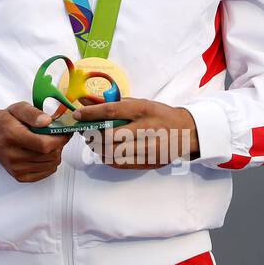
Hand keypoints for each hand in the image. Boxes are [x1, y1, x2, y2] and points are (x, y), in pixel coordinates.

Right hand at [0, 102, 67, 182]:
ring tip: (49, 143)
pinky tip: (44, 154)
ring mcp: (16, 168)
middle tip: (57, 136)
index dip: (59, 139)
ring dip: (56, 154)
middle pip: (49, 156)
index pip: (44, 145)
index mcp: (12, 135)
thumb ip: (33, 113)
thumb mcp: (18, 108)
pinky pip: (46, 172)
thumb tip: (47, 121)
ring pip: (51, 165)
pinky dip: (50, 163)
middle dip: (59, 145)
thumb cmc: (6, 122)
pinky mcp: (19, 176)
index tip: (64, 132)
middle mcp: (12, 155)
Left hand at [71, 98, 199, 168]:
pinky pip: (122, 164)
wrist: (186, 132)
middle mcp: (147, 129)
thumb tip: (87, 100)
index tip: (77, 115)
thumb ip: (114, 103)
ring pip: (114, 153)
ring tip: (94, 143)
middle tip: (86, 133)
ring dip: (98, 149)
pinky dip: (108, 159)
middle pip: (110, 136)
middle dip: (92, 135)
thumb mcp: (140, 103)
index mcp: (143, 110)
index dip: (91, 113)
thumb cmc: (159, 115)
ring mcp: (149, 148)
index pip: (112, 111)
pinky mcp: (150, 162)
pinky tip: (105, 152)